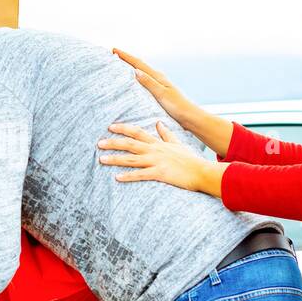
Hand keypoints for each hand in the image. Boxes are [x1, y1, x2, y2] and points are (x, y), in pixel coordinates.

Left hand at [98, 121, 225, 196]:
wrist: (202, 171)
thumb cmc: (190, 160)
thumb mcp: (178, 143)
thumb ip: (166, 134)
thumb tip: (158, 123)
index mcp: (158, 143)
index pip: (137, 132)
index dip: (123, 128)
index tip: (110, 127)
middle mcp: (155, 150)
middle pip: (130, 144)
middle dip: (113, 142)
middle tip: (99, 143)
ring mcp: (157, 161)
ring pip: (132, 159)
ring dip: (115, 159)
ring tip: (101, 159)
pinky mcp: (160, 173)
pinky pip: (141, 174)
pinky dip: (128, 176)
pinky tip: (117, 177)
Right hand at [112, 48, 195, 129]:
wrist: (189, 117)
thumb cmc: (177, 106)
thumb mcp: (161, 94)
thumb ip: (149, 83)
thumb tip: (136, 71)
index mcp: (157, 77)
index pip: (138, 64)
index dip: (126, 56)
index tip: (114, 50)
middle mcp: (158, 78)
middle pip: (139, 65)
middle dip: (127, 59)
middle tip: (114, 54)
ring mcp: (159, 84)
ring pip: (142, 71)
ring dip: (131, 66)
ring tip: (121, 64)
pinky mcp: (159, 92)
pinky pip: (144, 80)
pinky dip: (137, 76)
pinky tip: (134, 80)